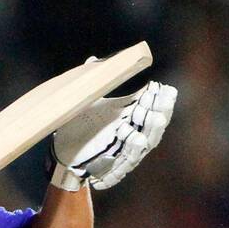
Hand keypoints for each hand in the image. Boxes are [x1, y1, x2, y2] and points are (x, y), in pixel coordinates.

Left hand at [50, 79, 176, 190]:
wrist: (62, 153)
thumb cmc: (78, 127)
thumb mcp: (84, 102)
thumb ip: (93, 82)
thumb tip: (94, 61)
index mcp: (127, 117)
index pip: (149, 106)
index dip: (158, 98)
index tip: (163, 87)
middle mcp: (130, 134)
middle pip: (151, 125)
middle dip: (159, 114)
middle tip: (165, 101)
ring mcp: (122, 151)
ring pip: (142, 145)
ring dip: (148, 136)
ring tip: (153, 123)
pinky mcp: (112, 166)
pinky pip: (124, 163)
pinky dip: (130, 155)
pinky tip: (136, 141)